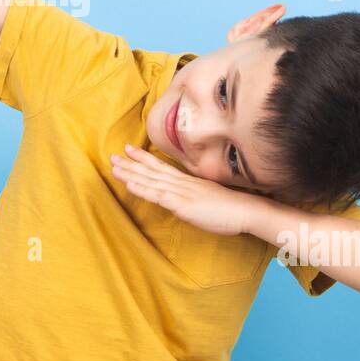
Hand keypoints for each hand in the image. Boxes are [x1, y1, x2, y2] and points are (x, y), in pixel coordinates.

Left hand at [110, 144, 263, 236]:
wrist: (246, 210)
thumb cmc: (230, 208)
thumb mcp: (207, 198)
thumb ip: (194, 195)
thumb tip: (184, 198)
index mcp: (188, 181)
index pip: (162, 167)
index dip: (144, 158)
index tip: (129, 149)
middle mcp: (182, 183)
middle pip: (152, 171)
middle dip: (131, 163)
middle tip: (113, 155)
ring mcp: (182, 192)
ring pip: (152, 180)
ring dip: (131, 173)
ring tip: (114, 167)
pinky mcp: (183, 204)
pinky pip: (160, 196)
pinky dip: (144, 189)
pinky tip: (130, 185)